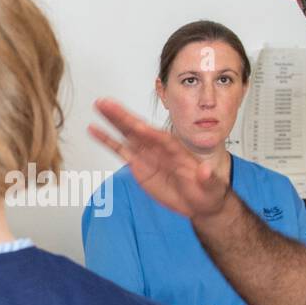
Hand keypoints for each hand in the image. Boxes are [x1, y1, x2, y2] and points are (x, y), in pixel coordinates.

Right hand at [88, 98, 229, 219]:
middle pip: (138, 128)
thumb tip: (205, 171)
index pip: (160, 138)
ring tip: (98, 106)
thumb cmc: (206, 191)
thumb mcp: (211, 186)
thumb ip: (207, 178)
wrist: (198, 201)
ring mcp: (146, 154)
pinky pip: (119, 149)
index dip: (149, 133)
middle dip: (123, 116)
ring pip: (126, 133)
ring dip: (112, 120)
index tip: (136, 126)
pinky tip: (94, 129)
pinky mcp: (137, 164)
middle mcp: (158, 147)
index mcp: (176, 149)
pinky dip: (106, 139)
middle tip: (107, 103)